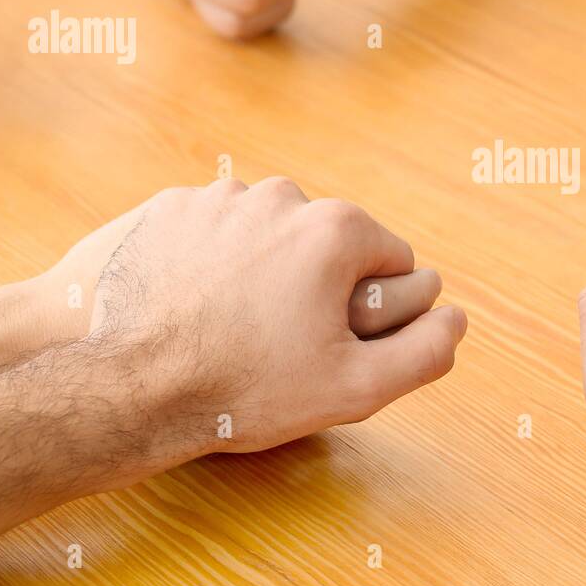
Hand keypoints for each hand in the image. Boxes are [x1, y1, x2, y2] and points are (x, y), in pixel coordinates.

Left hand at [84, 178, 465, 455]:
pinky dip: (213, 262)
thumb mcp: (355, 388)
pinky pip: (215, 231)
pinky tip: (195, 305)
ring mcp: (220, 197)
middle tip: (280, 343)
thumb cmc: (246, 387)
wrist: (130, 385)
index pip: (391, 263)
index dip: (372, 310)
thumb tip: (456, 319)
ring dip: (264, 272)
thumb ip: (424, 352)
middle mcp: (283, 196)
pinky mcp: (169, 207)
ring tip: (232, 327)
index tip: (331, 343)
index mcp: (337, 229)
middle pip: (329, 245)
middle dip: (317, 287)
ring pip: (271, 236)